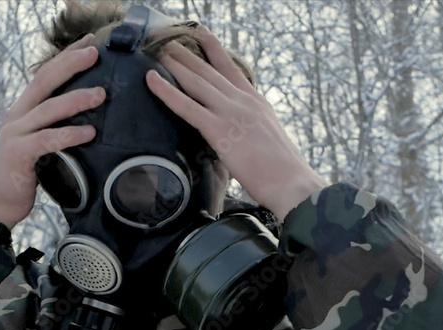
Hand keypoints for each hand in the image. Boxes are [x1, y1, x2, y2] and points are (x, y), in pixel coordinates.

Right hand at [0, 34, 105, 228]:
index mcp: (22, 111)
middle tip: (95, 53)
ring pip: (48, 109)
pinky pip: (47, 139)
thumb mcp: (37, 145)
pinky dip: (69, 134)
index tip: (88, 43)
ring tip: (101, 94)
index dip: (65, 57)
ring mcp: (15, 134)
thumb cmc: (22, 176)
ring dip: (76, 99)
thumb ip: (52, 128)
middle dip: (70, 64)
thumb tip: (88, 119)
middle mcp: (16, 116)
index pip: (44, 75)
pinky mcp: (18, 154)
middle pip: (44, 81)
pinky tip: (89, 133)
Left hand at [146, 25, 323, 219]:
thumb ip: (250, 130)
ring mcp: (231, 112)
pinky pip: (186, 106)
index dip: (214, 49)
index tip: (202, 33)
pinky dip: (166, 91)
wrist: (291, 182)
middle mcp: (243, 100)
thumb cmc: (282, 171)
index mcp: (256, 102)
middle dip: (188, 54)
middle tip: (169, 41)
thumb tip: (238, 136)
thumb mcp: (267, 139)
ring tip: (158, 51)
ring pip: (196, 82)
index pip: (231, 69)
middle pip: (209, 70)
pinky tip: (151, 80)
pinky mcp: (219, 130)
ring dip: (175, 65)